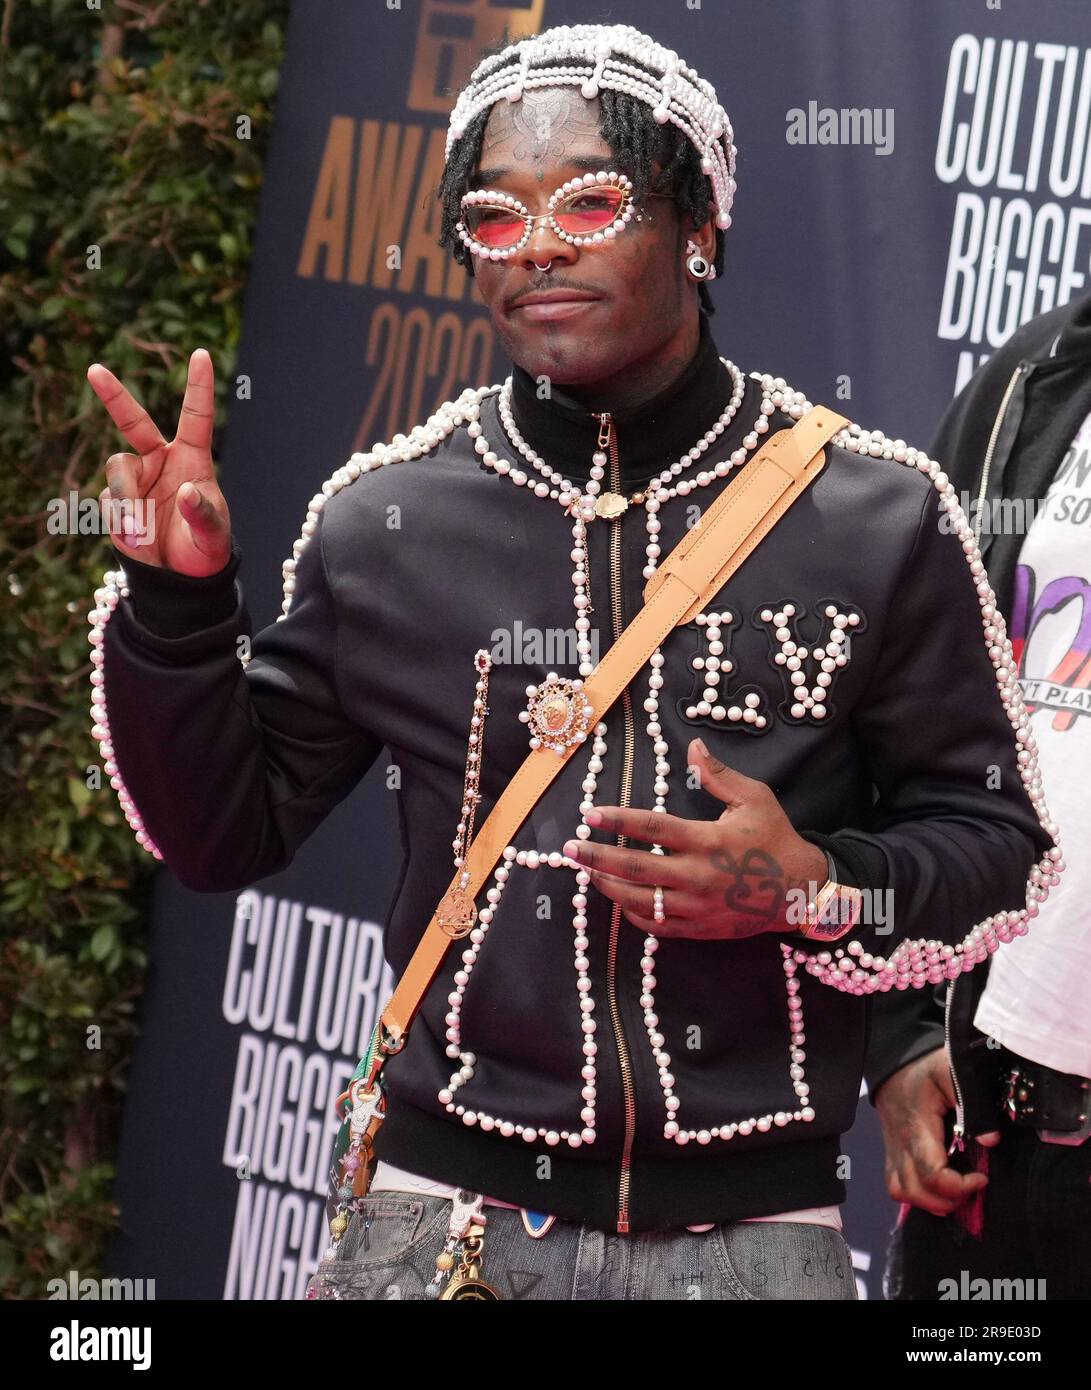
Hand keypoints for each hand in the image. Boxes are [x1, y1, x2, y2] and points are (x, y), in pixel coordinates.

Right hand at [86, 348, 231, 575]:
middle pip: (132, 421)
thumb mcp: (213, 535)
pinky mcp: (116, 501)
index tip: (200, 353)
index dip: (198, 386)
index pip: (196, 417)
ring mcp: (135, 479)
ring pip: (117, 468)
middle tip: (94, 370)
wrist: (180, 577)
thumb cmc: (205, 548)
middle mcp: (159, 461)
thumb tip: (185, 491)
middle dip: (113, 395)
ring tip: (142, 530)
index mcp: (191, 459)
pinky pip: (109, 500)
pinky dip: (122, 520)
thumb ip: (202, 513)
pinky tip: (138, 537)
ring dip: (127, 497)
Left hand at [560, 737, 828, 938]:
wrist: (802, 892)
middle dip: (596, 857)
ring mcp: (696, 907)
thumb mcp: (754, 799)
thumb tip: (693, 747)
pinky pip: (656, 926)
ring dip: (607, 887)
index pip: (651, 829)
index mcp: (707, 841)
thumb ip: (719, 775)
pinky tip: (620, 900)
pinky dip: (634, 914)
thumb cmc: (775, 839)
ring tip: (586, 872)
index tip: (590, 813)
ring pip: (639, 901)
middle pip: (634, 869)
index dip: (617, 821)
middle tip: (570, 847)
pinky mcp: (699, 929)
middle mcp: (697, 876)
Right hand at [874, 1046, 1001, 1214]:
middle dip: (948, 1199)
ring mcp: (893, 1150)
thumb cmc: (927, 1069)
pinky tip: (938, 1189)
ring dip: (932, 1201)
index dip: (959, 1186)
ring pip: (903, 1192)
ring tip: (957, 1191)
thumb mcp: (953, 1072)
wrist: (897, 1064)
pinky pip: (896, 1186)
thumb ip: (974, 1102)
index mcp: (917, 1126)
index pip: (932, 1173)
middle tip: (972, 1185)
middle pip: (916, 1191)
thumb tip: (991, 1140)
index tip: (982, 1177)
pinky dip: (917, 1195)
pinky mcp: (892, 1154)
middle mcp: (901, 1143)